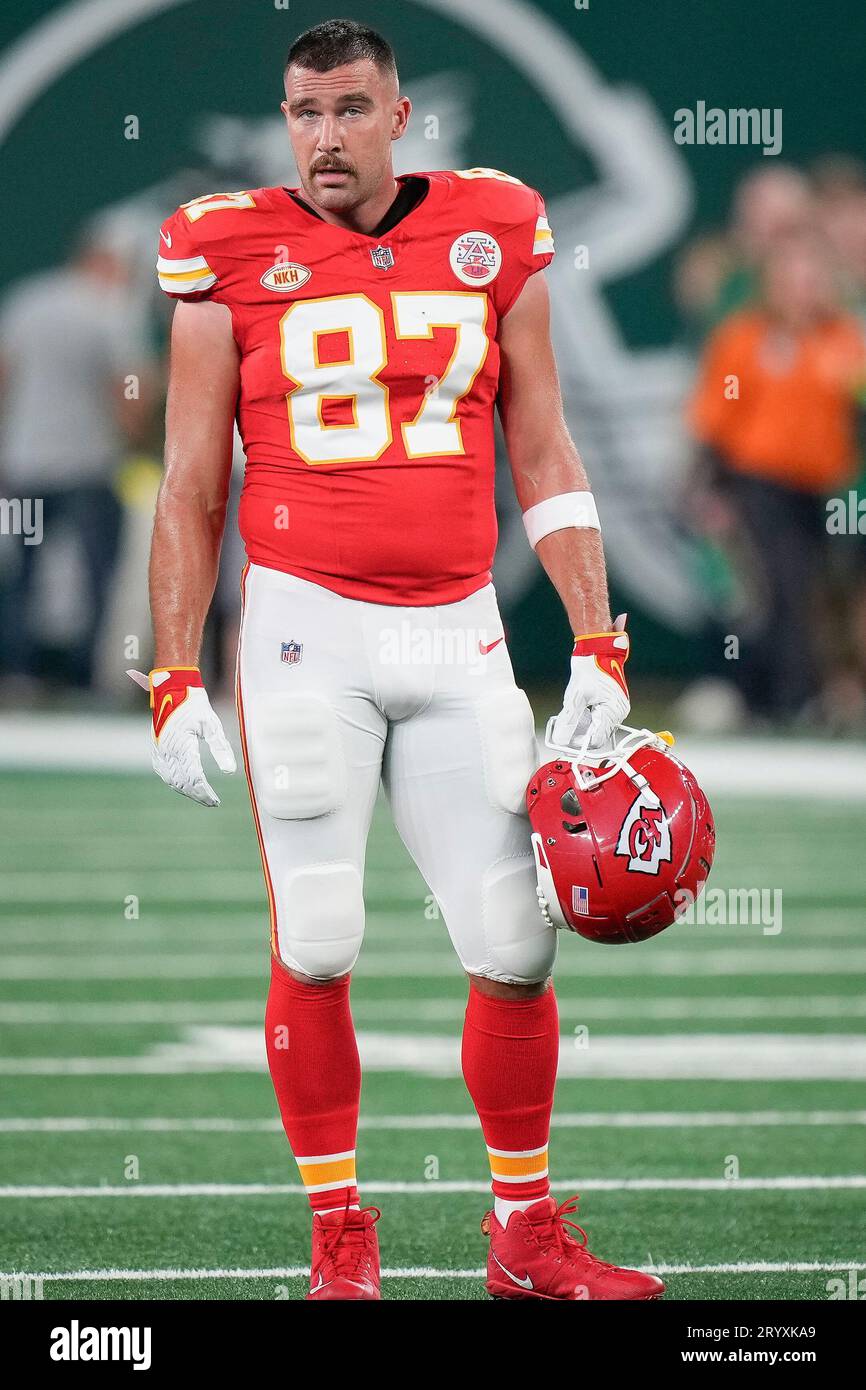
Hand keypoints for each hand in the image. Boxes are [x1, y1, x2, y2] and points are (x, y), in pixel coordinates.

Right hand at [128, 666, 235, 805]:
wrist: (172, 689)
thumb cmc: (194, 705)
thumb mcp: (211, 724)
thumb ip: (220, 748)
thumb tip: (230, 772)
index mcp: (181, 745)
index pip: (194, 778)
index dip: (205, 792)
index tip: (216, 801)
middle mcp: (168, 751)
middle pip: (183, 783)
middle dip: (198, 795)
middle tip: (213, 803)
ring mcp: (160, 751)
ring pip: (172, 780)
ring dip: (187, 791)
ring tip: (203, 797)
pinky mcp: (157, 749)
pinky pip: (165, 773)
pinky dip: (176, 783)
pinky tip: (187, 787)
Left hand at [551, 614, 629, 749]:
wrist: (598, 651)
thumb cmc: (591, 667)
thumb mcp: (576, 695)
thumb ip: (569, 719)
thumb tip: (561, 737)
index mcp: (613, 711)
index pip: (596, 739)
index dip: (579, 742)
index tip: (565, 738)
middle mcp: (618, 713)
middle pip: (596, 735)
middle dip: (579, 732)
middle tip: (564, 724)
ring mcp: (616, 709)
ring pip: (596, 728)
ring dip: (582, 724)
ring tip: (572, 710)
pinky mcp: (611, 706)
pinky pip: (598, 719)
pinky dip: (586, 717)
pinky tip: (579, 707)